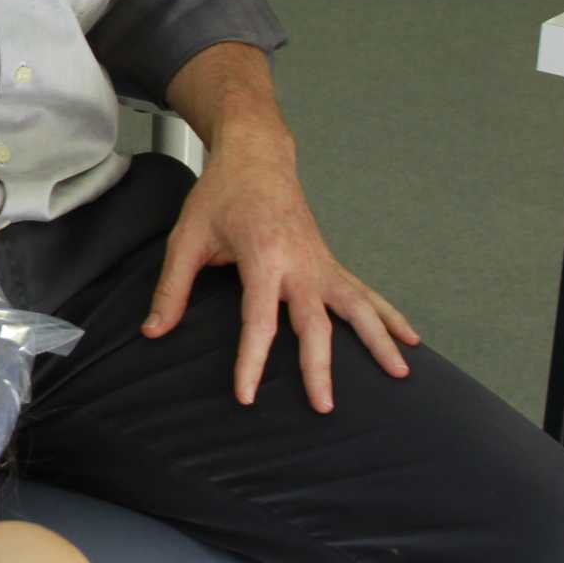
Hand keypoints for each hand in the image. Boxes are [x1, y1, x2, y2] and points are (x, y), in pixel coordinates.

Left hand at [141, 140, 421, 411]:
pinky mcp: (329, 262)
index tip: (247, 395)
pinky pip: (365, 293)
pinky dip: (389, 315)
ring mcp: (321, 262)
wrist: (257, 156)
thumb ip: (172, 288)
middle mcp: (300, 263)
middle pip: (315, 322)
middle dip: (319, 366)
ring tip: (401, 374)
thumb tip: (153, 332)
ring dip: (379, 339)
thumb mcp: (186, 237)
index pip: (260, 320)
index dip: (252, 361)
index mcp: (263, 257)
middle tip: (323, 406)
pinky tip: (410, 340)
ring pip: (357, 306)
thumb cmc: (220, 195)